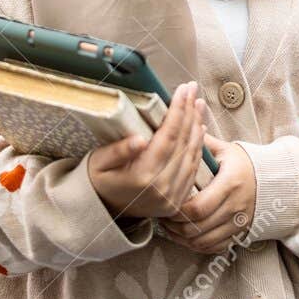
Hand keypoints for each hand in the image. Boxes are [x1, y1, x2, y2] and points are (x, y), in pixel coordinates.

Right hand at [87, 82, 207, 219]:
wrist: (103, 210)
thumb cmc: (98, 179)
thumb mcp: (99, 162)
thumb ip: (118, 151)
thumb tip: (139, 139)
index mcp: (142, 177)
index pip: (168, 137)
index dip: (177, 111)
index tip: (182, 89)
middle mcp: (161, 189)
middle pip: (183, 144)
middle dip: (189, 113)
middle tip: (192, 88)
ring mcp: (172, 197)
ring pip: (192, 155)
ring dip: (197, 126)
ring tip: (197, 103)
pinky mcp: (178, 202)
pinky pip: (193, 169)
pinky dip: (198, 147)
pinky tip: (199, 128)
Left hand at [160, 137, 257, 254]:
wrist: (272, 180)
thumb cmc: (243, 163)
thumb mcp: (225, 150)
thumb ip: (202, 143)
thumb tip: (180, 128)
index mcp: (230, 183)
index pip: (198, 207)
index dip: (177, 212)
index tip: (166, 204)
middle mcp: (235, 206)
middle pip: (197, 228)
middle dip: (175, 226)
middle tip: (162, 217)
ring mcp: (238, 223)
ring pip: (203, 242)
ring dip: (182, 238)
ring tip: (170, 227)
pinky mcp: (239, 233)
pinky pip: (214, 248)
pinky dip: (197, 246)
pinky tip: (186, 236)